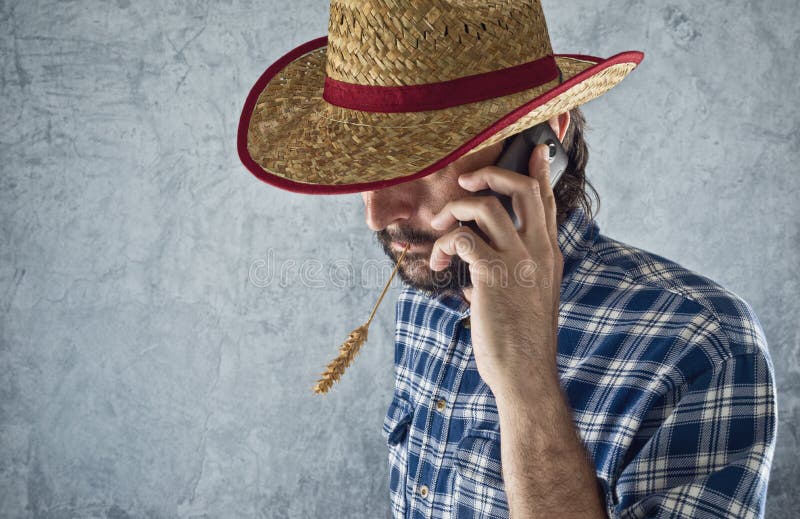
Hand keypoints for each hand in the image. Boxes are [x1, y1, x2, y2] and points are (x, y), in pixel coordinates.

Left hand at [429, 143, 562, 396]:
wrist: (526, 376)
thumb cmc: (520, 344)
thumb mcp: (523, 303)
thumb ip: (505, 281)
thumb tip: (472, 280)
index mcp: (548, 255)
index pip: (546, 201)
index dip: (538, 171)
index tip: (534, 148)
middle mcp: (539, 252)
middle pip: (522, 189)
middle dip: (491, 174)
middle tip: (465, 181)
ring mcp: (519, 262)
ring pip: (485, 206)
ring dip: (454, 210)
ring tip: (440, 230)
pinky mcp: (493, 275)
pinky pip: (462, 238)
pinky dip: (444, 244)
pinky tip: (439, 262)